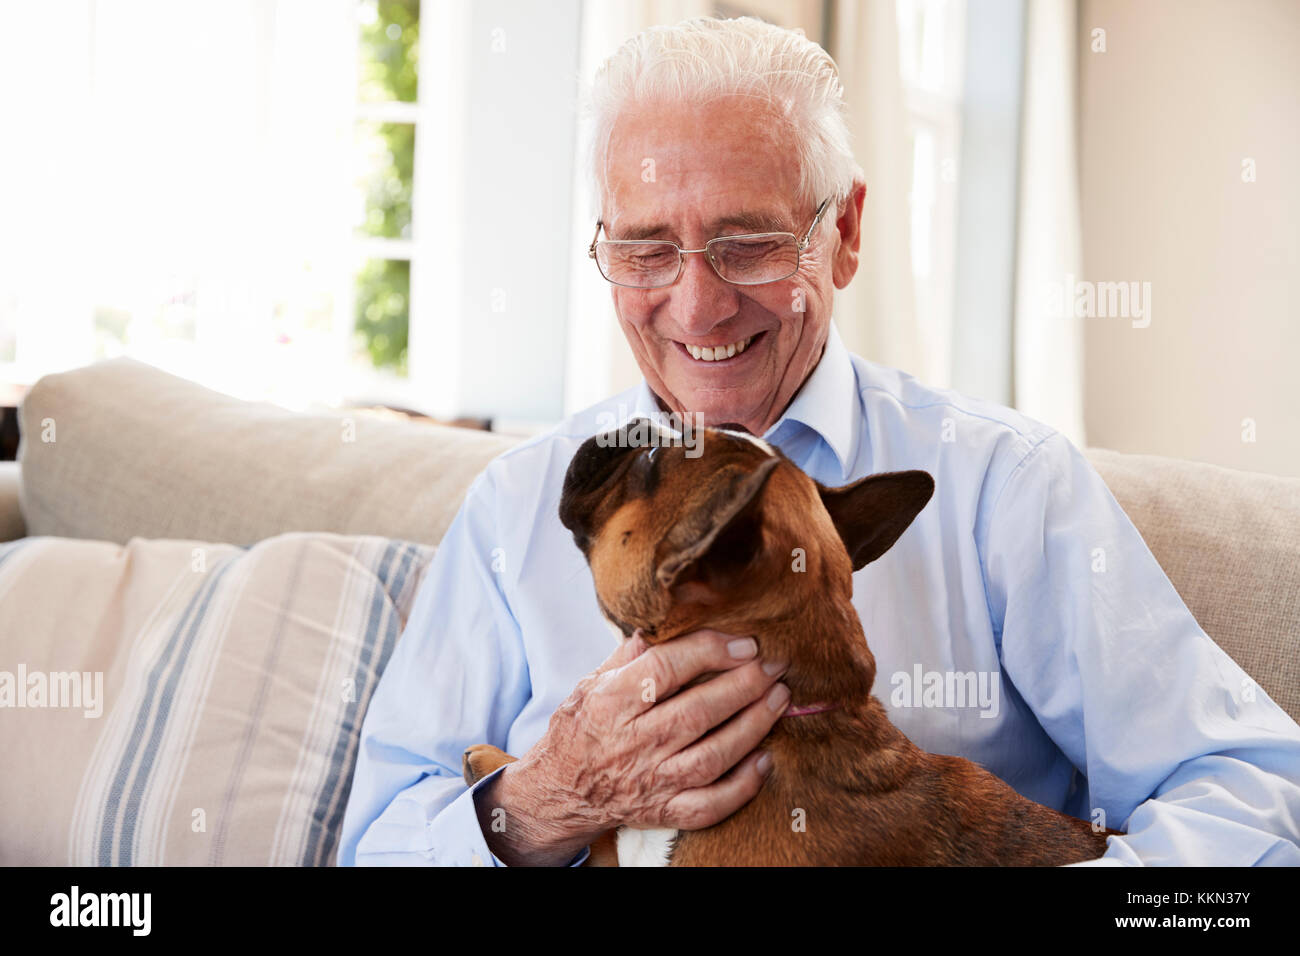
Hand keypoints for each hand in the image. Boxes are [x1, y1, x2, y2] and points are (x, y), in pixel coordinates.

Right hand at [474, 628, 788, 864]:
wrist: (559, 792)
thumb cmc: (581, 728)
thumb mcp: (591, 682)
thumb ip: (630, 653)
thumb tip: (666, 618)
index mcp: (611, 702)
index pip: (665, 670)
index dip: (709, 652)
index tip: (745, 642)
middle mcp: (632, 742)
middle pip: (698, 712)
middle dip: (745, 685)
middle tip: (775, 665)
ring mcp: (651, 780)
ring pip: (712, 756)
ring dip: (753, 726)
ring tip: (780, 698)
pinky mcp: (664, 811)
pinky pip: (710, 805)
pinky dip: (742, 785)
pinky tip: (765, 758)